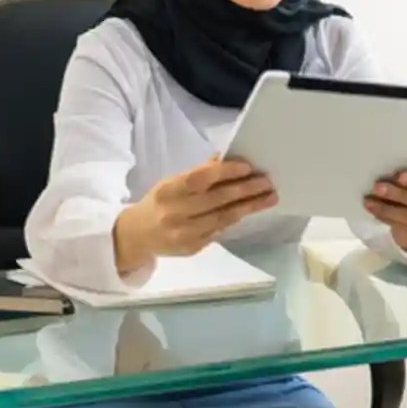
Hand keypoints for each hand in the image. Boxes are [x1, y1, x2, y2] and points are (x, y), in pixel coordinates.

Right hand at [113, 156, 276, 273]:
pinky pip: (219, 231)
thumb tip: (226, 159)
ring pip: (222, 218)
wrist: (137, 235)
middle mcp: (175, 213)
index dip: (224, 173)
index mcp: (168, 191)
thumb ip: (199, 174)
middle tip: (268, 182)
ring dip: (249, 207)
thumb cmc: (161, 202)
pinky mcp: (191, 248)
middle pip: (216, 200)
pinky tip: (250, 211)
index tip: (248, 167)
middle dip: (246, 190)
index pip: (199, 180)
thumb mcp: (172, 183)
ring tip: (269, 197)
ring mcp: (183, 233)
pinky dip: (235, 219)